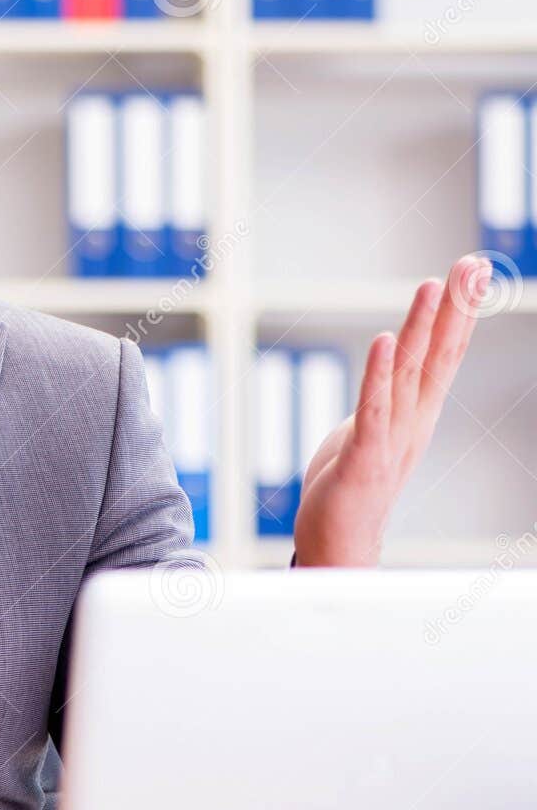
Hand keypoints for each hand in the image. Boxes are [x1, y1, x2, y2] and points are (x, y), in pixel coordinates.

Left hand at [293, 254, 491, 566]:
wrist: (337, 546)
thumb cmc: (348, 491)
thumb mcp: (364, 436)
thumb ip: (376, 406)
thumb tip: (378, 384)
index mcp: (414, 414)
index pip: (443, 355)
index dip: (458, 313)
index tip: (472, 272)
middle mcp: (411, 421)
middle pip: (438, 355)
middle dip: (455, 308)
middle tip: (472, 263)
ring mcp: (390, 438)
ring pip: (410, 373)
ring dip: (421, 328)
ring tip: (432, 285)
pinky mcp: (363, 456)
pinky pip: (372, 408)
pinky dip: (378, 374)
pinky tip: (385, 340)